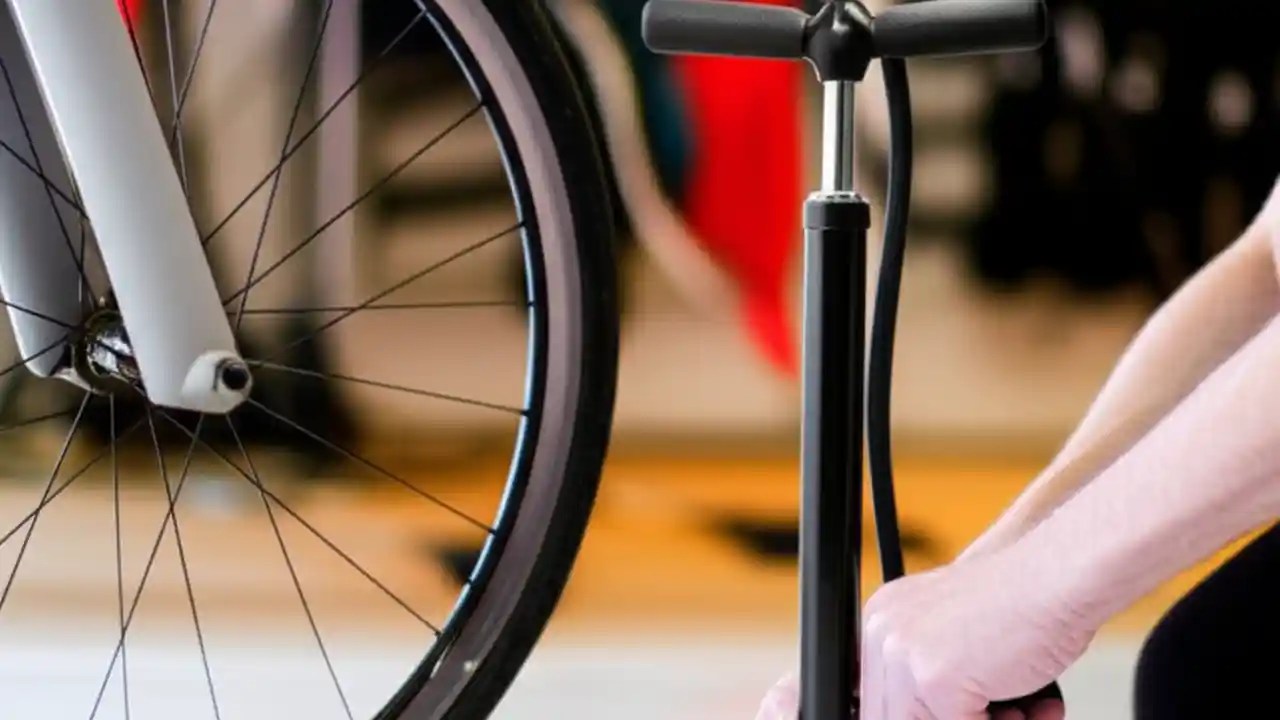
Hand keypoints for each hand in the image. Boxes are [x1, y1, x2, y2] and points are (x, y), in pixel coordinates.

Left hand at [860, 548, 1093, 719]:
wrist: (1059, 576)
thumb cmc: (1027, 601)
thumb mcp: (958, 633)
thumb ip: (933, 670)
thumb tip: (933, 712)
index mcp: (883, 619)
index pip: (881, 695)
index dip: (928, 712)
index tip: (972, 712)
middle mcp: (883, 634)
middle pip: (893, 713)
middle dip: (960, 719)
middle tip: (1007, 714)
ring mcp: (905, 655)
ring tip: (1023, 713)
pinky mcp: (935, 678)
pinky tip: (1032, 706)